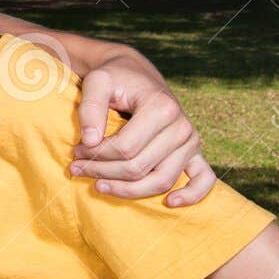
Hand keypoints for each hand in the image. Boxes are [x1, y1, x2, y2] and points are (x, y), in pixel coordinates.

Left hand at [72, 59, 215, 205]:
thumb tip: (90, 141)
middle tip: (77, 168)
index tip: (75, 152)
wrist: (136, 75)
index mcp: (162, 108)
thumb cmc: (115, 79)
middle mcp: (182, 127)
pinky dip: (191, 195)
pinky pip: (203, 179)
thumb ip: (90, 108)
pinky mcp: (195, 152)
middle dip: (103, 172)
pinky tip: (170, 203)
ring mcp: (191, 142)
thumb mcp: (97, 82)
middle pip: (139, 167)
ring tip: (99, 186)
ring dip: (129, 191)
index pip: (125, 148)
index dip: (96, 155)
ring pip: (161, 181)